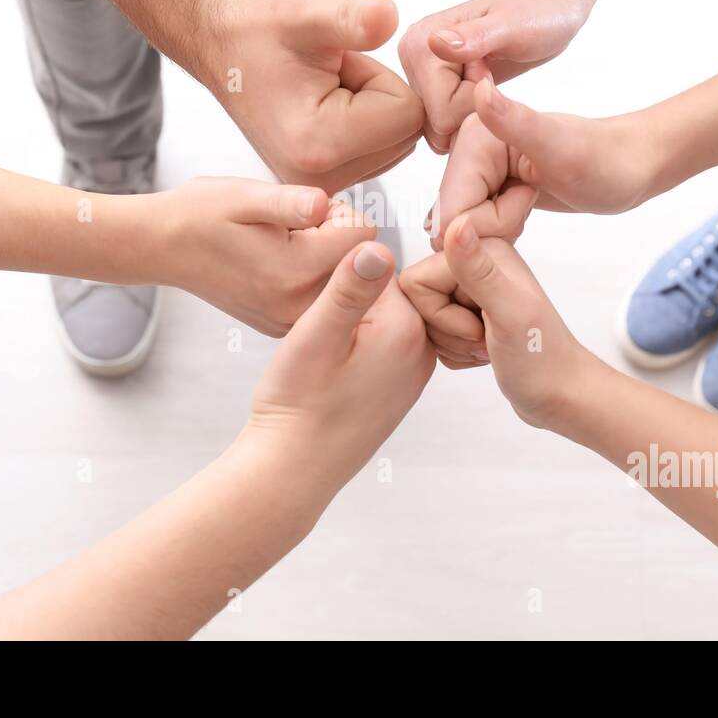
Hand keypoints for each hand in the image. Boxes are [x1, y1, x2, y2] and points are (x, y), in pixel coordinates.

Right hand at [158, 177, 373, 335]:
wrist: (164, 248)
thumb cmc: (203, 212)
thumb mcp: (246, 195)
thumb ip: (291, 201)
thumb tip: (326, 205)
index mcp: (296, 271)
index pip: (364, 235)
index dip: (339, 213)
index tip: (303, 213)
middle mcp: (298, 306)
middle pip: (358, 263)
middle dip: (334, 239)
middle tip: (288, 231)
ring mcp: (289, 322)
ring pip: (343, 283)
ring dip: (323, 261)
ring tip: (279, 249)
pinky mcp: (283, 327)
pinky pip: (322, 299)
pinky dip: (309, 280)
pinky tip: (275, 267)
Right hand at [203, 0, 424, 192]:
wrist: (221, 40)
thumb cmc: (262, 22)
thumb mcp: (310, 8)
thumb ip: (355, 16)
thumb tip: (391, 16)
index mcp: (318, 145)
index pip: (409, 114)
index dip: (379, 76)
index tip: (332, 65)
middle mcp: (316, 180)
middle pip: (406, 135)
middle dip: (379, 96)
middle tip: (326, 76)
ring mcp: (317, 186)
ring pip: (395, 142)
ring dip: (371, 109)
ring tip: (320, 88)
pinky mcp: (321, 182)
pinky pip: (378, 150)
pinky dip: (363, 124)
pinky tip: (321, 104)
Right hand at [249, 241, 435, 480]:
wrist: (294, 471)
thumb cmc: (298, 406)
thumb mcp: (316, 336)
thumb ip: (349, 288)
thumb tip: (376, 245)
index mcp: (407, 329)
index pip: (380, 268)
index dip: (340, 278)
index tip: (319, 308)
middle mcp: (422, 350)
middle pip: (385, 293)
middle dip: (349, 300)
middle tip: (318, 334)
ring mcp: (413, 372)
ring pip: (381, 319)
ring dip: (351, 324)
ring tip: (323, 355)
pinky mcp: (398, 387)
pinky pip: (381, 345)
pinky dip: (356, 347)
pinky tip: (333, 369)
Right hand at [399, 0, 591, 152]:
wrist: (548, 8)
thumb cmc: (538, 13)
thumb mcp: (513, 26)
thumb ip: (474, 36)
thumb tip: (434, 44)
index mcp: (419, 43)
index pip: (441, 114)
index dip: (478, 102)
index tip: (492, 69)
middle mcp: (412, 57)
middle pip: (438, 125)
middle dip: (474, 109)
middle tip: (493, 74)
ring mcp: (421, 72)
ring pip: (443, 129)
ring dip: (474, 112)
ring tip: (490, 77)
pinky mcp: (434, 84)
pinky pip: (448, 123)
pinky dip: (473, 113)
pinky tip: (486, 87)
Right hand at [428, 79, 657, 247]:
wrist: (631, 164)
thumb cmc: (607, 161)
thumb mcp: (562, 148)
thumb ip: (515, 121)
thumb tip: (480, 90)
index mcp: (474, 133)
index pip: (455, 207)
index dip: (490, 221)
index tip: (527, 200)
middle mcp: (467, 146)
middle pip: (456, 217)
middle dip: (493, 225)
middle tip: (530, 201)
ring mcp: (476, 166)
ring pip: (463, 225)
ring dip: (497, 228)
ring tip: (528, 203)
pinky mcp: (487, 183)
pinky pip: (474, 224)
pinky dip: (498, 227)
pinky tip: (522, 209)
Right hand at [440, 215, 593, 429]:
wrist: (561, 392)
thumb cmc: (542, 358)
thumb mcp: (510, 312)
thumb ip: (478, 269)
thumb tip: (457, 222)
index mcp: (482, 250)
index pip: (417, 280)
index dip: (440, 313)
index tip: (478, 324)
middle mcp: (475, 264)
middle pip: (419, 301)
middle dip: (448, 331)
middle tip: (485, 338)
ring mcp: (471, 291)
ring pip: (426, 320)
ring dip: (453, 344)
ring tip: (488, 346)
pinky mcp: (468, 314)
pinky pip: (436, 335)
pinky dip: (456, 353)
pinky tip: (485, 353)